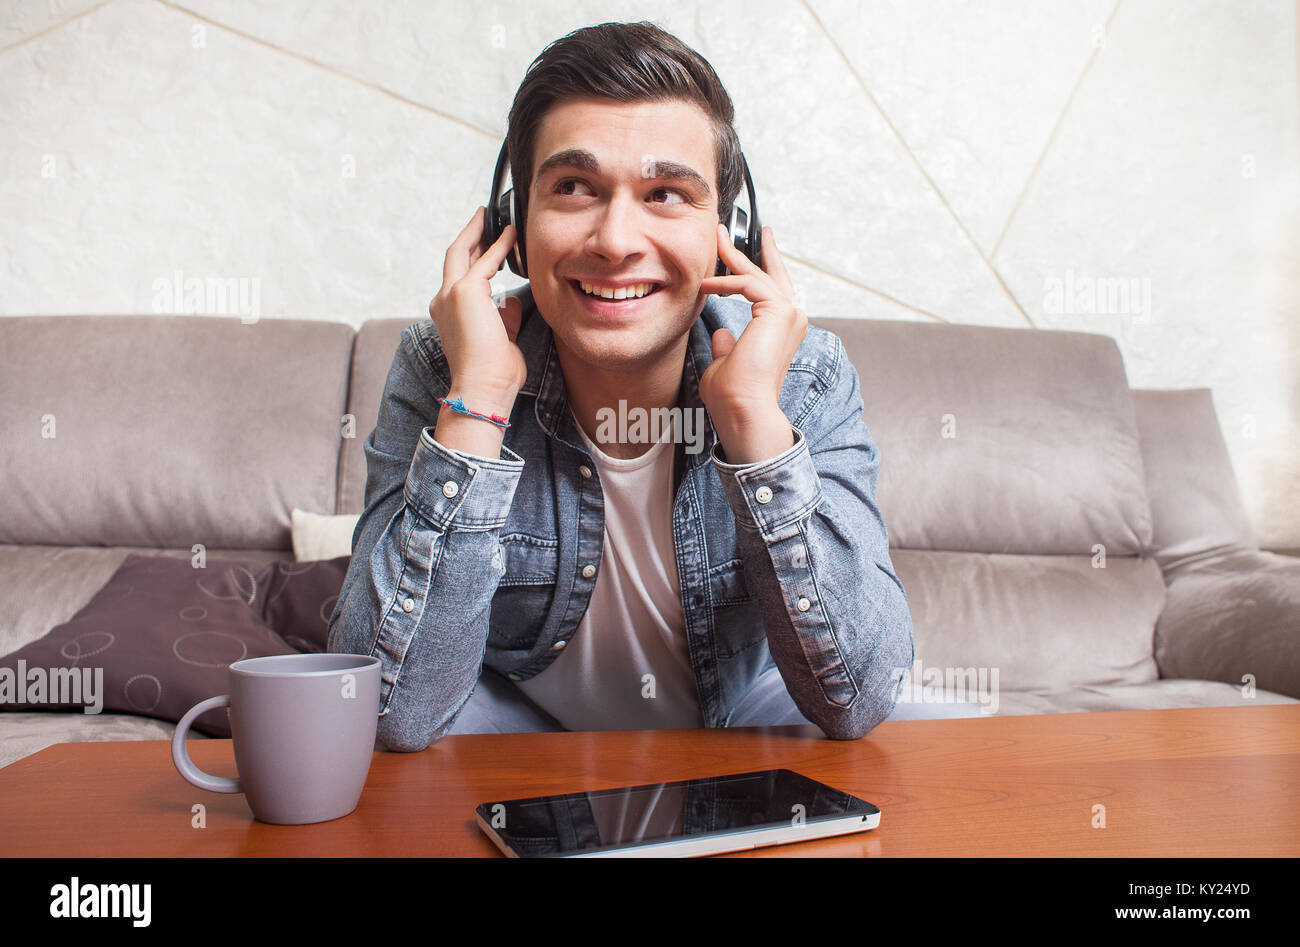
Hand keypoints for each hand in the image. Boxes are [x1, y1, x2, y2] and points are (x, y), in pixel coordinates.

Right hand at [429, 206, 525, 413]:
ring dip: (481, 233)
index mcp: (449, 314)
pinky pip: (486, 261)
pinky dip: (499, 246)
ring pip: (463, 252)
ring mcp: (451, 295)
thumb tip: (510, 302)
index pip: (460, 276)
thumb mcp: (500, 339)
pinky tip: (512, 235)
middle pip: (455, 257)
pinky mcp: (466, 292)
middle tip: (483, 217)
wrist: (484, 387)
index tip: (484, 243)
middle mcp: (443, 301)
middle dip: (470, 234)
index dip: (472, 256)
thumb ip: (503, 318)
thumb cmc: (493, 373)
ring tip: (495, 218)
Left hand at [696, 224, 807, 462]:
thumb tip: (722, 334)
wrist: (744, 409)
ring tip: (714, 237)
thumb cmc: (734, 396)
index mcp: (783, 330)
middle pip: (769, 274)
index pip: (769, 290)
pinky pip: (749, 284)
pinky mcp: (778, 311)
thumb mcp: (725, 364)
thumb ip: (727, 346)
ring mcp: (789, 314)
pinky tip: (705, 285)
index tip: (732, 253)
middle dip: (747, 250)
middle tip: (725, 230)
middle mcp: (792, 319)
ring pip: (758, 274)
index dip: (751, 269)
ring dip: (734, 255)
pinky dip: (725, 281)